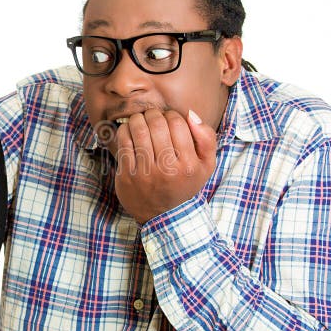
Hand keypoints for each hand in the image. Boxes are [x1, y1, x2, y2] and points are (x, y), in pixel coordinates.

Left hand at [114, 108, 216, 223]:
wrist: (164, 216)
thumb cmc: (185, 184)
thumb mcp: (206, 166)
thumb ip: (207, 139)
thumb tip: (191, 115)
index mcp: (188, 164)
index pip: (177, 123)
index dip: (171, 114)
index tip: (168, 119)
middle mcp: (167, 169)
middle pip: (156, 124)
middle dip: (153, 114)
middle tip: (152, 117)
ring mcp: (145, 173)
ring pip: (138, 129)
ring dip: (137, 119)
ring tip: (140, 120)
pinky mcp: (127, 175)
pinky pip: (123, 142)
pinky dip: (124, 130)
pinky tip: (129, 131)